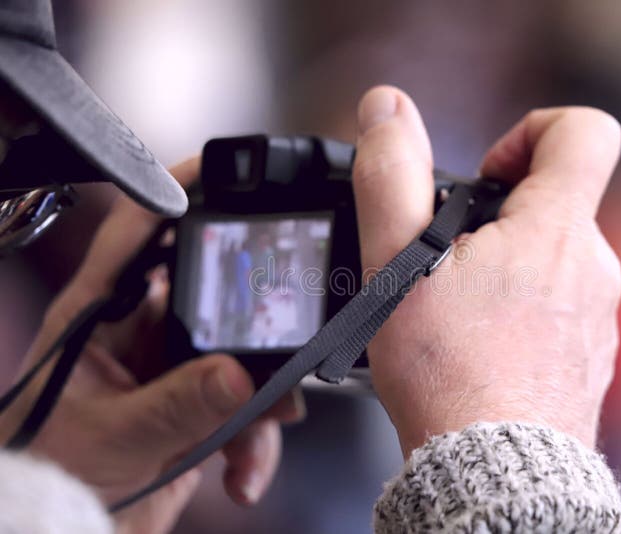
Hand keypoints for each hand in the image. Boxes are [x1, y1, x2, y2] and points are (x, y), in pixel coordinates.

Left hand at [0, 159, 304, 533]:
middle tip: (283, 323)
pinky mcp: (196, 407)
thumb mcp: (112, 437)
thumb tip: (236, 374)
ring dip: (263, 392)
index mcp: (96, 315)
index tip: (221, 170)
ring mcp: (169, 370)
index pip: (134, 231)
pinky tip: (243, 470)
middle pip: (209, 288)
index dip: (174, 189)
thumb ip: (177, 405)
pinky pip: (245, 404)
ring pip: (238, 350)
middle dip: (251, 313)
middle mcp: (137, 333)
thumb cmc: (42, 475)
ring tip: (266, 423)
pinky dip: (256, 438)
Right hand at [352, 86, 620, 455]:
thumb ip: (390, 176)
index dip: (531, 132)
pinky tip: (480, 347)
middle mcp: (593, 268)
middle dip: (496, 219)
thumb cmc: (450, 374)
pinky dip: (520, 314)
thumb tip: (386, 111)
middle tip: (447, 261)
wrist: (492, 473)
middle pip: (555, 204)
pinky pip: (557, 311)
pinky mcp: (588, 358)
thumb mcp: (399, 264)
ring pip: (552, 261)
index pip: (582, 132)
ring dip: (504, 270)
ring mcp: (597, 317)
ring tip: (455, 312)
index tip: (489, 173)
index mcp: (557, 231)